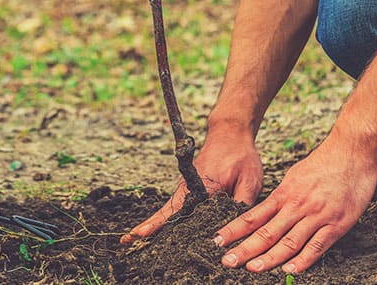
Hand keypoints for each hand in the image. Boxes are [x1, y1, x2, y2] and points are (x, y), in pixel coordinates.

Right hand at [122, 128, 262, 242]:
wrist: (231, 134)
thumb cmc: (241, 156)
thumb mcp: (249, 181)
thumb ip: (242, 206)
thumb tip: (236, 231)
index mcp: (200, 188)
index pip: (176, 210)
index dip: (157, 224)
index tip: (140, 234)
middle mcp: (188, 189)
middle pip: (166, 214)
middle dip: (147, 228)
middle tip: (126, 242)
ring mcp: (187, 190)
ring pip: (169, 212)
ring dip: (154, 226)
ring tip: (133, 241)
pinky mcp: (190, 191)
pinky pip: (176, 208)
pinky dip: (166, 220)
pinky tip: (160, 233)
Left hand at [214, 136, 376, 273]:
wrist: (353, 149)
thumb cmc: (325, 161)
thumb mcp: (296, 175)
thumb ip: (283, 195)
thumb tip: (269, 209)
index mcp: (284, 193)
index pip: (253, 216)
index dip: (234, 230)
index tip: (218, 240)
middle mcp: (296, 205)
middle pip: (266, 232)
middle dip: (245, 249)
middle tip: (227, 261)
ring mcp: (316, 215)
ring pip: (289, 241)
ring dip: (270, 258)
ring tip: (252, 269)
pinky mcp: (337, 223)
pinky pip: (317, 245)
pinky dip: (303, 260)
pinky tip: (291, 270)